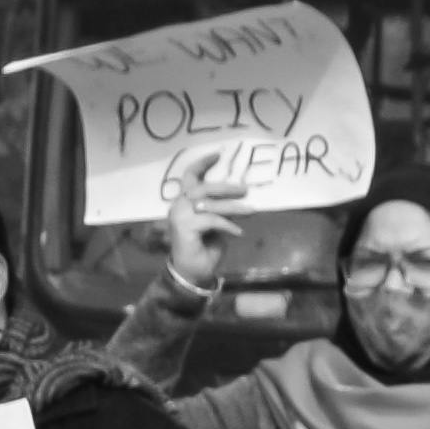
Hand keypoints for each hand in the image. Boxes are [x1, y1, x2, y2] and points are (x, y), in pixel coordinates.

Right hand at [165, 149, 250, 296]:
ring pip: (209, 203)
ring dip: (232, 207)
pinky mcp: (184, 227)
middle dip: (226, 187)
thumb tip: (241, 196)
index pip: (190, 176)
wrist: (193, 274)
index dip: (203, 163)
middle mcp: (178, 205)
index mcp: (184, 201)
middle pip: (203, 187)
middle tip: (246, 190)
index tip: (218, 154)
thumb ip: (222, 209)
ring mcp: (179, 215)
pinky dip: (227, 225)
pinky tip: (238, 233)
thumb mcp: (217, 225)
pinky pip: (211, 220)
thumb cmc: (205, 249)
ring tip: (251, 211)